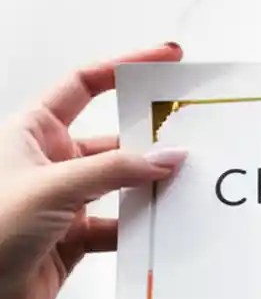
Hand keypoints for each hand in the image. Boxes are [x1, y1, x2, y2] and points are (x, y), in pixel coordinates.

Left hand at [0, 44, 185, 298]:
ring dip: (150, 188)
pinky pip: (120, 227)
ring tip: (187, 185)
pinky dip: (142, 228)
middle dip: (150, 140)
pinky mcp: (74, 239)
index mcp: (31, 133)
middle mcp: (49, 162)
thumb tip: (168, 156)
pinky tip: (163, 228)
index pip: (84, 84)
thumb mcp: (53, 188)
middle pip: (114, 140)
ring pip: (122, 186)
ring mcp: (64, 201)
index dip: (124, 68)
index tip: (166, 59)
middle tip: (192, 136)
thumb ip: (115, 171)